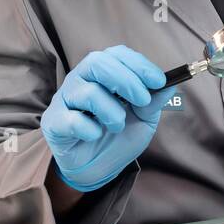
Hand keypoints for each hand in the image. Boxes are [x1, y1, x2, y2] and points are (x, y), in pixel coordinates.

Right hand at [40, 46, 176, 191]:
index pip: (117, 54)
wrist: (97, 169)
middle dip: (126, 81)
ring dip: (112, 112)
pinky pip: (72, 120)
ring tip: (117, 126)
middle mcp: (81, 80)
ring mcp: (64, 99)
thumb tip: (169, 86)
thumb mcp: (142, 121)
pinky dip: (90, 130)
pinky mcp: (53, 122)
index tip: (159, 81)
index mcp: (102, 73)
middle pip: (97, 62)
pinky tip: (95, 135)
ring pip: (88, 92)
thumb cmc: (118, 137)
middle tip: (142, 101)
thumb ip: (153, 103)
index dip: (139, 65)